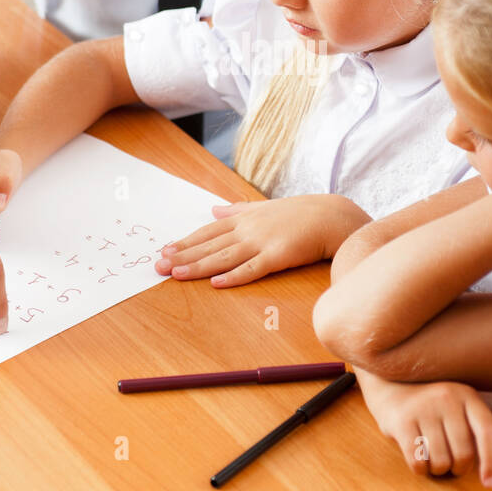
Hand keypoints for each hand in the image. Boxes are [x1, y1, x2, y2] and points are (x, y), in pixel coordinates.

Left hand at [154, 194, 368, 287]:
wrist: (333, 216)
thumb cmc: (300, 213)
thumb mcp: (265, 206)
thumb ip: (238, 208)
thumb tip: (214, 208)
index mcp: (244, 218)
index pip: (208, 232)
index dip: (185, 242)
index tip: (165, 251)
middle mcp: (249, 229)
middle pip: (209, 245)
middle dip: (182, 256)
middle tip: (158, 266)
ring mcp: (263, 242)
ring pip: (224, 257)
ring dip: (198, 267)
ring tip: (176, 275)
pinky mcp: (278, 256)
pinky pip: (252, 269)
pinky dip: (234, 276)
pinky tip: (216, 283)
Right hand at [360, 373, 491, 486]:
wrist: (390, 385)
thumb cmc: (434, 402)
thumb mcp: (463, 406)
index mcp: (467, 395)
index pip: (488, 432)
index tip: (491, 483)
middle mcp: (447, 398)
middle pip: (464, 454)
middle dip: (458, 468)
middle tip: (451, 464)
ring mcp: (423, 408)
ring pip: (440, 461)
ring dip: (438, 470)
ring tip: (433, 459)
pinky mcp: (401, 421)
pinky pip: (418, 461)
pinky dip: (420, 469)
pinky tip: (418, 459)